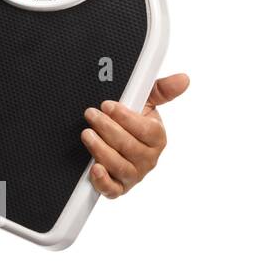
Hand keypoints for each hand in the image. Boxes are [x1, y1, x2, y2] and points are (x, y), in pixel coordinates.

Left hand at [81, 73, 189, 197]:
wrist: (110, 139)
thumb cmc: (130, 121)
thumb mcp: (144, 102)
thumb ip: (161, 90)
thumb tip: (183, 79)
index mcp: (157, 139)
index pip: (146, 131)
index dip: (126, 118)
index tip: (108, 105)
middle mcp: (148, 159)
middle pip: (130, 148)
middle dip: (108, 129)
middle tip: (91, 115)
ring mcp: (133, 174)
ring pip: (120, 166)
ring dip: (101, 149)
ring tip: (87, 134)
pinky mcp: (117, 187)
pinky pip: (112, 190)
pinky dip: (103, 181)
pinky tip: (94, 168)